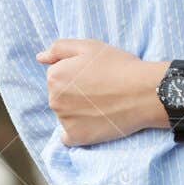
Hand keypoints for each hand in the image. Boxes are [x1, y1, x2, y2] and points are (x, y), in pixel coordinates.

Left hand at [37, 39, 168, 145]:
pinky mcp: (77, 138)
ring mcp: (64, 121)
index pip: (57, 75)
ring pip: (65, 114)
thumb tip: (40, 58)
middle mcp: (54, 100)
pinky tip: (94, 122)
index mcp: (54, 76)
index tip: (94, 74)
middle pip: (60, 95)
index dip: (77, 73)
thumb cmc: (118, 65)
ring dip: (77, 111)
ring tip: (102, 104)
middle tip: (100, 89)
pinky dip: (79, 130)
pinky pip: (69, 136)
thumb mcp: (89, 46)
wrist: (143, 92)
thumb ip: (59, 48)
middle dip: (75, 92)